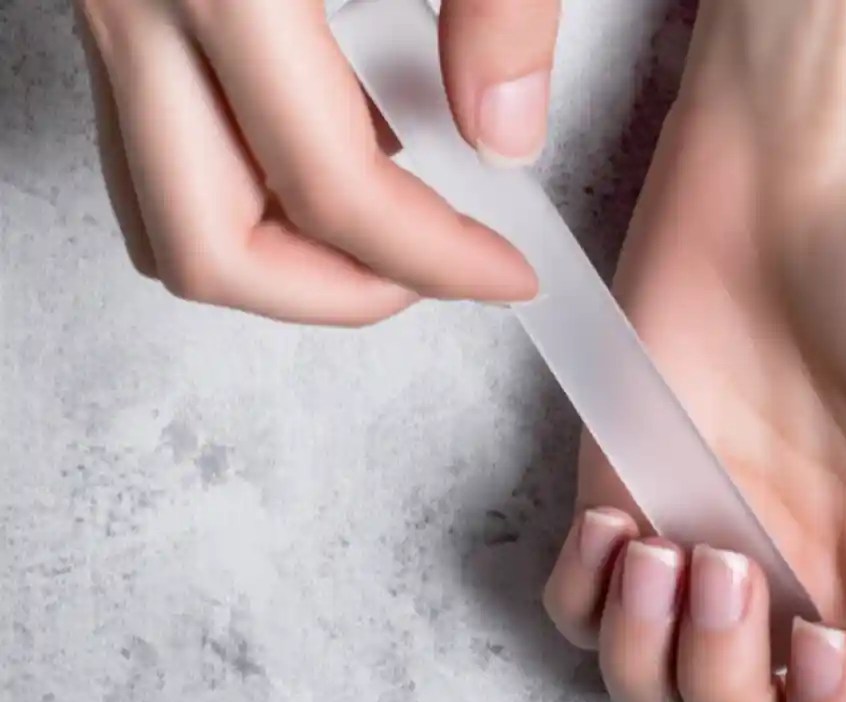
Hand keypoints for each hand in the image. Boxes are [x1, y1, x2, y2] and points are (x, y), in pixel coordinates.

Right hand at [75, 0, 560, 324]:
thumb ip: (497, 13)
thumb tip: (505, 137)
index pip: (331, 188)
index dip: (435, 259)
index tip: (504, 274)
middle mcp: (140, 7)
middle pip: (210, 248)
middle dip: (337, 295)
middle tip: (433, 278)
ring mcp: (107, 15)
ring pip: (163, 214)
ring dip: (285, 254)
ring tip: (393, 218)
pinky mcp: (114, 12)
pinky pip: (153, 151)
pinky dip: (245, 187)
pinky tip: (334, 137)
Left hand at [543, 509, 845, 701]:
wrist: (787, 204)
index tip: (824, 643)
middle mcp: (799, 593)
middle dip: (727, 687)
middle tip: (726, 570)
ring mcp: (707, 555)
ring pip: (655, 692)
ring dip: (645, 648)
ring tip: (659, 550)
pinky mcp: (631, 510)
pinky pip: (579, 610)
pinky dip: (582, 592)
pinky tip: (613, 521)